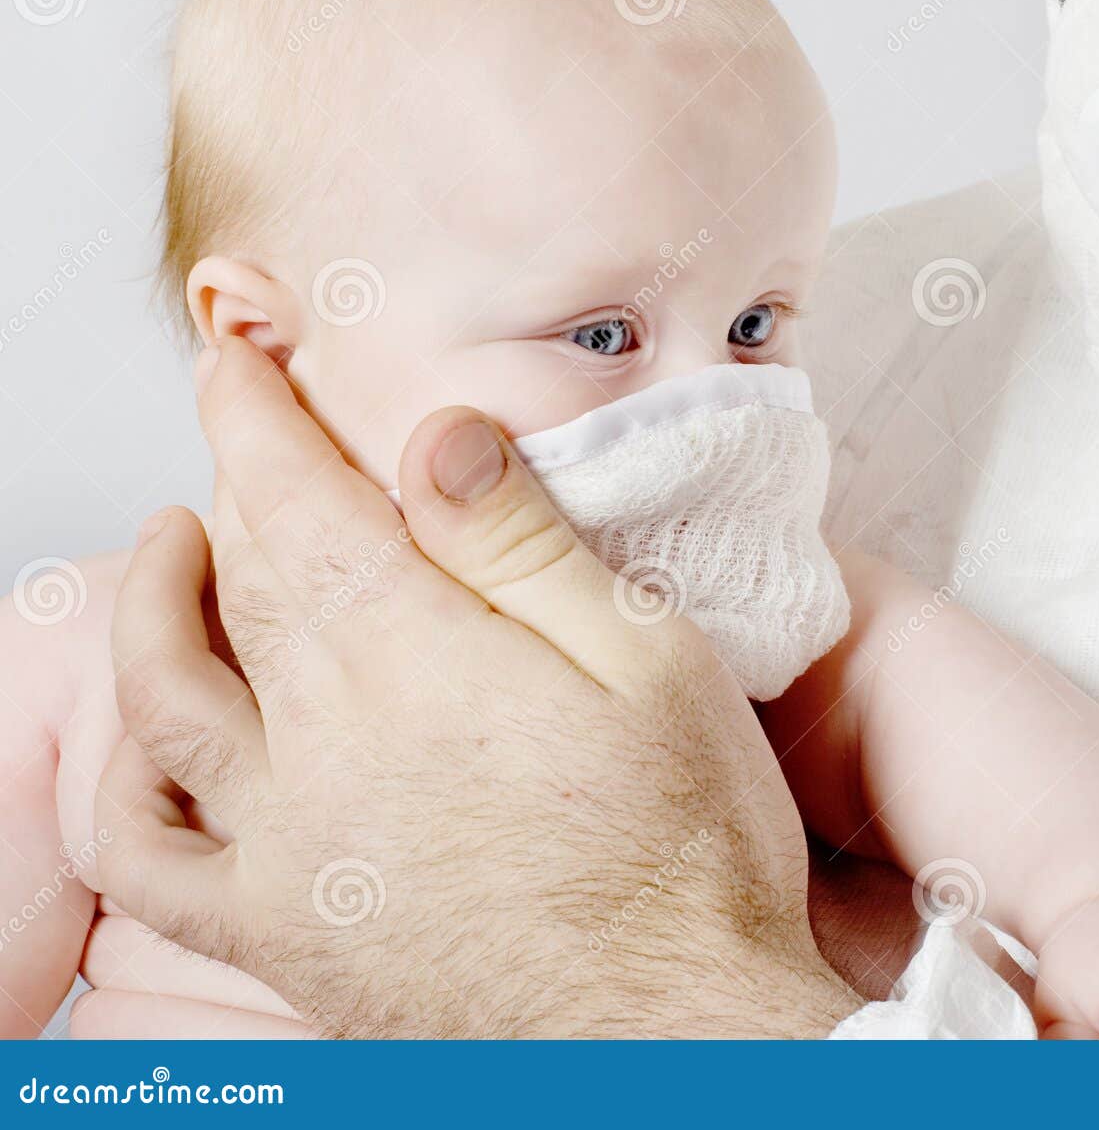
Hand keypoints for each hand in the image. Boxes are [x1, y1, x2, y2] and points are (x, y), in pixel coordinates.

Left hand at [94, 337, 858, 1037]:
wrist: (676, 1036)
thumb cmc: (685, 847)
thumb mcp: (652, 659)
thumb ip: (527, 545)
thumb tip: (435, 435)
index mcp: (415, 660)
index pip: (294, 500)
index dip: (252, 415)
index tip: (234, 356)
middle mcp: (324, 746)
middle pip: (238, 580)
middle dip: (228, 482)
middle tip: (241, 431)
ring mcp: (290, 846)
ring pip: (165, 699)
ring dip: (149, 604)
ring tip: (167, 547)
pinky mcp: (285, 931)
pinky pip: (151, 858)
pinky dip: (120, 787)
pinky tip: (141, 746)